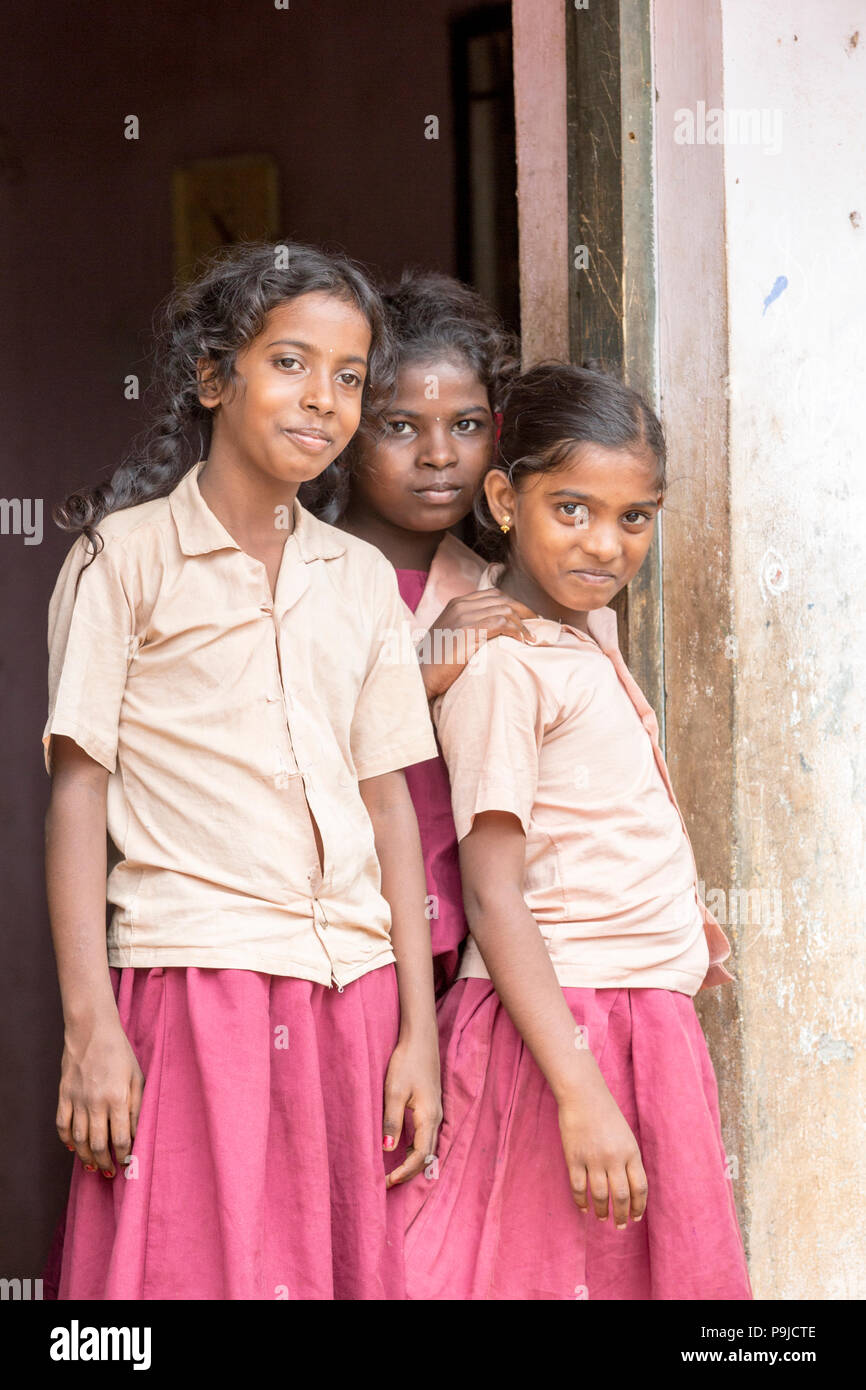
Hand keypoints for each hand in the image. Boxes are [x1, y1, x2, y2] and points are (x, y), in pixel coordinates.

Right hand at [56, 1016, 143, 1177]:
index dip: (125, 1155)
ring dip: (86, 1156)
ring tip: (93, 1166)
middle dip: (105, 1162)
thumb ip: (138, 1107)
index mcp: (118, 1097)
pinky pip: (62, 1124)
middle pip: (98, 1144)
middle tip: (110, 1173)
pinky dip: (66, 1140)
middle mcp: (95, 1102)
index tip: (128, 1164)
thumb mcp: (137, 1077)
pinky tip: (73, 1148)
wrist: (91, 1031)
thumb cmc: (120, 1053)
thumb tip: (138, 1134)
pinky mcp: (64, 1095)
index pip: (122, 1137)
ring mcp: (77, 1099)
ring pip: (79, 1139)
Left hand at [382, 1032, 441, 1186]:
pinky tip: (402, 1150)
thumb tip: (387, 1150)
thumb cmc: (406, 1063)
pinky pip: (427, 1137)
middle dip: (409, 1172)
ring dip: (413, 1163)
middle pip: (427, 1156)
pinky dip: (416, 1150)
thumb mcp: (394, 1092)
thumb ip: (392, 1121)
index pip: (419, 1156)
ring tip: (395, 1172)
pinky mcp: (431, 1106)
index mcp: (429, 1118)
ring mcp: (436, 1113)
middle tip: (389, 1183)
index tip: (387, 1182)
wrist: (420, 1040)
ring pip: (428, 1148)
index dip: (404, 1172)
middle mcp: (436, 1118)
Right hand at [420, 589, 536, 697]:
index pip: (494, 594)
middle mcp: (461, 605)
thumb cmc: (437, 662)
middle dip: (524, 611)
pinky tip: (522, 641)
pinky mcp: (469, 630)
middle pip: (503, 599)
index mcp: (456, 603)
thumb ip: (470, 626)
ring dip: (523, 623)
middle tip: (537, 625)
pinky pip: (502, 623)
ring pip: (506, 609)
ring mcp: (464, 616)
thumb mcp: (452, 636)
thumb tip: (496, 631)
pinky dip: (516, 630)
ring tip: (532, 637)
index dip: (514, 604)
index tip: (528, 617)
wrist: (421, 676)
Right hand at [558, 1085, 647, 1227]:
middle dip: (622, 1215)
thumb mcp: (625, 1135)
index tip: (637, 1217)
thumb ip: (628, 1159)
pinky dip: (582, 1201)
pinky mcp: (574, 1158)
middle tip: (621, 1225)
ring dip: (602, 1211)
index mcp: (631, 1151)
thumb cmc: (606, 1114)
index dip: (639, 1206)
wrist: (582, 1095)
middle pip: (622, 1195)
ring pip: (601, 1195)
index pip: (640, 1187)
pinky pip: (579, 1187)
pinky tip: (584, 1208)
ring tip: (602, 1218)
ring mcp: (593, 1158)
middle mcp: (614, 1157)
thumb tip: (630, 1188)